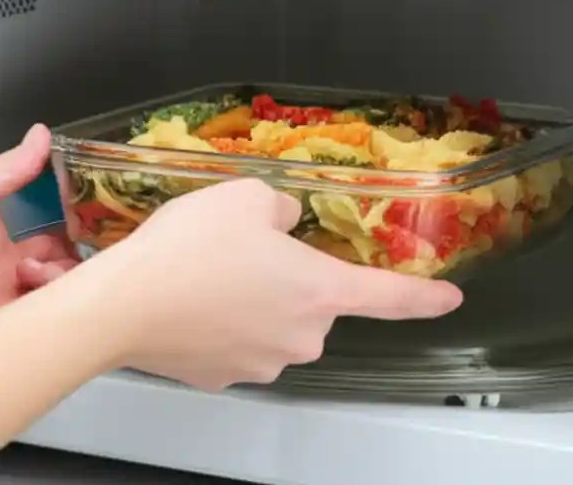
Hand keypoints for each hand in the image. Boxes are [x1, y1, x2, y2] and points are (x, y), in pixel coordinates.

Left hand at [0, 125, 77, 360]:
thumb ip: (8, 168)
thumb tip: (41, 136)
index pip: (47, 222)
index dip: (71, 217)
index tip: (92, 206)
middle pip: (59, 258)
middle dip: (78, 251)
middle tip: (90, 242)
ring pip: (54, 289)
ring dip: (61, 275)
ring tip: (39, 268)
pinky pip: (37, 321)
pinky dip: (50, 308)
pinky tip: (42, 290)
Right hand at [69, 179, 463, 390]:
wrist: (122, 304)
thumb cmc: (189, 248)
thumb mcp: (244, 196)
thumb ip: (280, 206)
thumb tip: (281, 221)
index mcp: (321, 292)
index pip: (390, 298)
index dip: (425, 298)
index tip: (450, 300)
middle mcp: (301, 337)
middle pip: (312, 303)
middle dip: (288, 277)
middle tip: (242, 249)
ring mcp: (262, 362)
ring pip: (271, 322)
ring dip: (252, 300)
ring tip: (205, 271)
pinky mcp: (222, 377)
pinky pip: (235, 341)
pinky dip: (221, 321)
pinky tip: (190, 298)